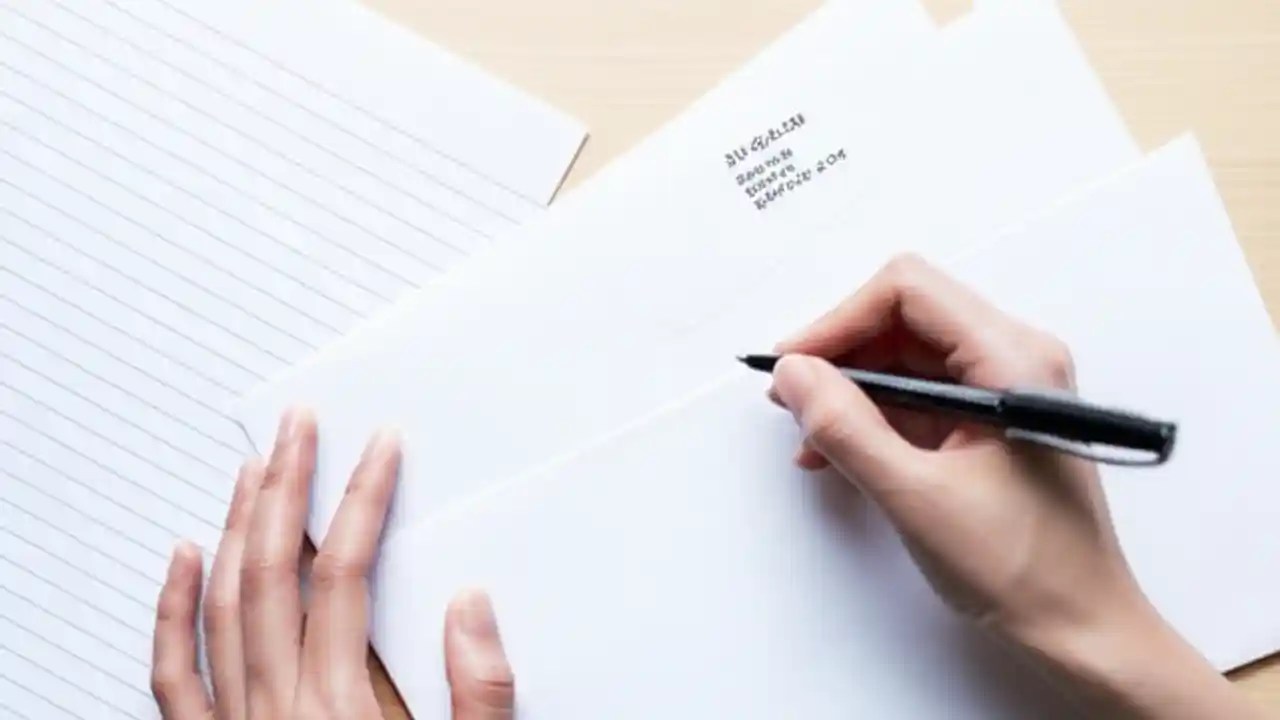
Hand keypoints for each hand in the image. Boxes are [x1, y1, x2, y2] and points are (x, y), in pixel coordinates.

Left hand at [150, 410, 514, 718]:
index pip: (344, 575)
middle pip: (271, 572)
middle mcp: (276, 707)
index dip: (364, 500)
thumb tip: (471, 608)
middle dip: (288, 487)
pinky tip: (183, 558)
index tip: (379, 449)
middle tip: (298, 428)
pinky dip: (173, 609)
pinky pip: (174, 672)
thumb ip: (477, 694)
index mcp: (339, 708)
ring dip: (238, 527)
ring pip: (221, 605)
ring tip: (255, 471)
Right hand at [771, 255, 1264, 719]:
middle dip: (841, 353)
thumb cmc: (1024, 569)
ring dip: (853, 388)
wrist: (1083, 630)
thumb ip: (846, 428)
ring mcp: (1007, 389)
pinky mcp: (994, 421)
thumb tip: (794, 375)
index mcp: (1013, 361)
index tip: (794, 366)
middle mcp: (1016, 359)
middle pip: (905, 318)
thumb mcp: (914, 496)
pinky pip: (922, 393)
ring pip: (908, 356)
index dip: (839, 321)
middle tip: (791, 397)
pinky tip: (841, 452)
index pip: (908, 292)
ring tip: (810, 434)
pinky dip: (876, 415)